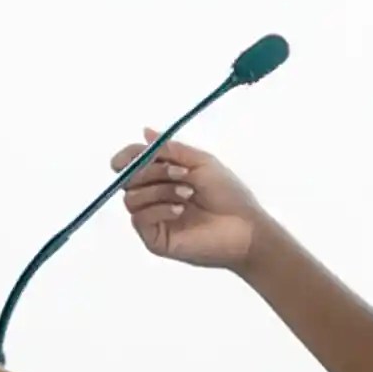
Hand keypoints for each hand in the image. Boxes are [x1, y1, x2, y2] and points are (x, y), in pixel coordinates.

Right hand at [111, 128, 266, 271]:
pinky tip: (180, 211)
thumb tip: (145, 132)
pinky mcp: (155, 239)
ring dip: (160, 190)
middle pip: (129, 179)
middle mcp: (155, 197)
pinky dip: (158, 209)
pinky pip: (139, 219)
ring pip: (132, 198)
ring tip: (188, 193)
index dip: (128, 157)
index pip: (132, 165)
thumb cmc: (228, 195)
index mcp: (164, 177)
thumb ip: (172, 149)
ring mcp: (154, 219)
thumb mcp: (202, 163)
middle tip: (183, 173)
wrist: (244, 227)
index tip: (130, 156)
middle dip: (153, 171)